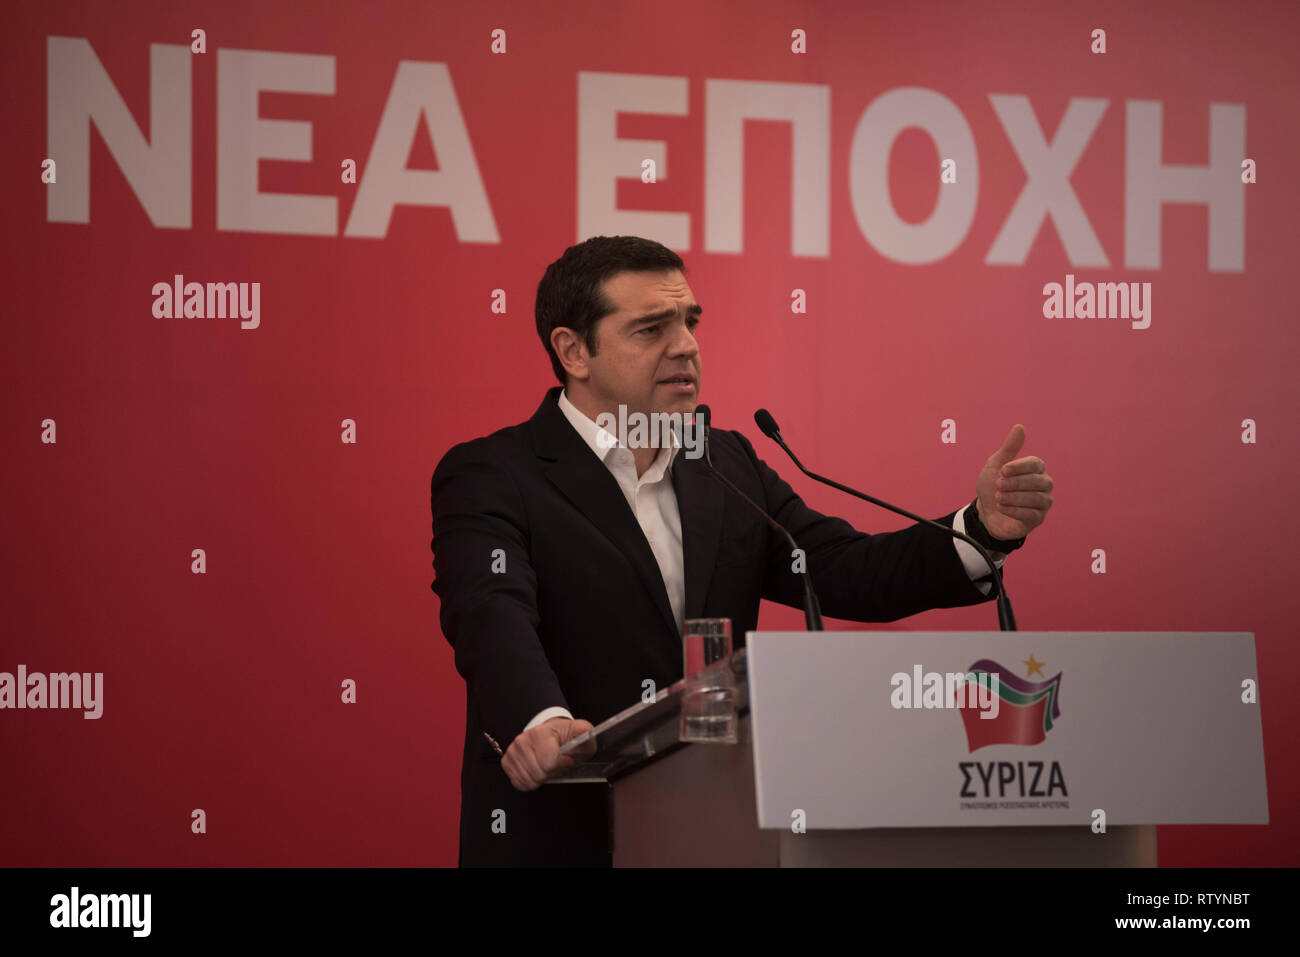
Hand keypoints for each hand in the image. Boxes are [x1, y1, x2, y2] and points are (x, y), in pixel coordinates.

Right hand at [502, 716, 596, 790]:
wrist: (552, 734)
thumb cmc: (565, 736)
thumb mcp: (580, 732)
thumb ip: (583, 733)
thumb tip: (583, 732)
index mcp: (539, 733)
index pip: (549, 763)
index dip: (562, 765)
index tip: (567, 759)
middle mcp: (522, 742)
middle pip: (539, 774)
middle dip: (553, 773)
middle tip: (559, 764)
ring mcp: (513, 752)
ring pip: (529, 781)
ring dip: (543, 778)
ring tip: (549, 767)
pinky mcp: (507, 762)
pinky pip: (519, 783)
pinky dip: (531, 782)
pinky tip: (538, 771)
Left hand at [975, 424, 1052, 540]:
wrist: (986, 511)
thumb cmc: (993, 486)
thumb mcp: (996, 464)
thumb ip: (1009, 448)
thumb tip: (1020, 427)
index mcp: (1036, 468)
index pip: (1035, 463)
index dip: (1018, 467)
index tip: (1002, 470)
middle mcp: (1044, 483)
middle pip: (1036, 482)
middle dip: (1013, 484)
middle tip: (998, 486)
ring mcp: (1043, 502)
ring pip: (1035, 499)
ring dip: (1012, 498)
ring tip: (998, 498)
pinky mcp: (1038, 518)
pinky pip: (1031, 514)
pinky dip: (1013, 510)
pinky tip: (1002, 508)